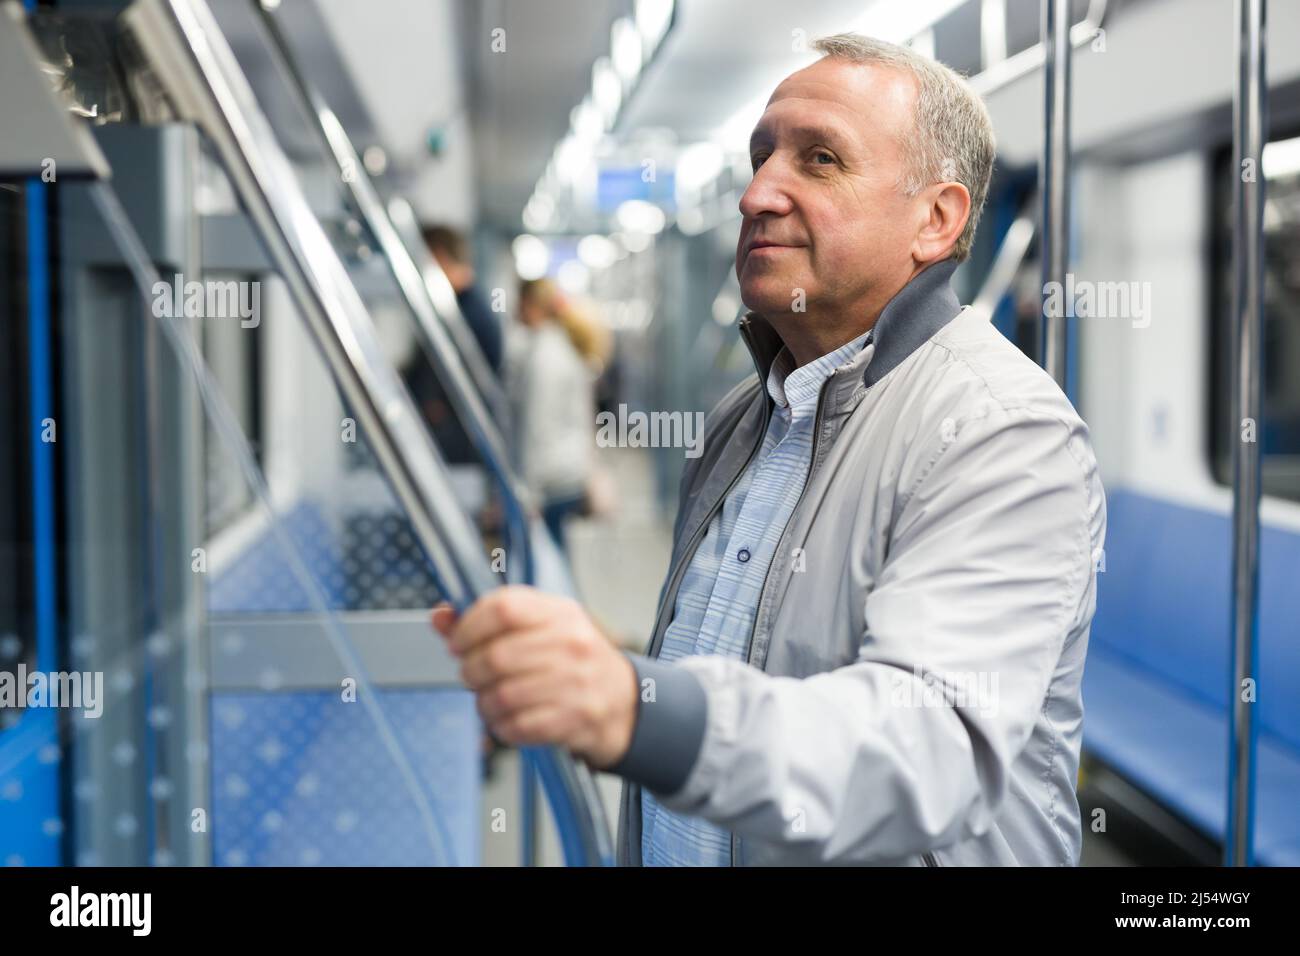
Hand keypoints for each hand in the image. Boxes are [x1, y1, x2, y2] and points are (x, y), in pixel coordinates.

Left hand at [431, 585, 637, 768]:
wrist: (623, 701)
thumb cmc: (573, 660)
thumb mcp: (540, 627)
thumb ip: (487, 620)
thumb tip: (441, 616)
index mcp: (559, 613)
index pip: (503, 608)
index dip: (469, 627)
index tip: (459, 643)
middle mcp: (571, 643)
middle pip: (496, 656)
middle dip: (470, 671)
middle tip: (472, 676)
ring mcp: (575, 682)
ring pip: (502, 695)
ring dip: (483, 702)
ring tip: (489, 699)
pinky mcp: (573, 719)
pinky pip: (517, 726)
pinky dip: (501, 726)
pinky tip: (506, 718)